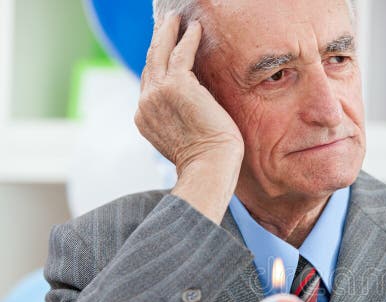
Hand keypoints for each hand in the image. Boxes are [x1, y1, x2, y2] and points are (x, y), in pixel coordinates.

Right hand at [135, 13, 243, 222]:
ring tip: (177, 18)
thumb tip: (190, 113)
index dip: (155, 62)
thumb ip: (178, 122)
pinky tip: (195, 29)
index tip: (162, 48)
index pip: (148, 82)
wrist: (210, 166)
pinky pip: (181, 54)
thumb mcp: (184, 140)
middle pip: (149, 63)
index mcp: (145, 118)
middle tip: (165, 23)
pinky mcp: (177, 86)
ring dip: (169, 32)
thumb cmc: (207, 161)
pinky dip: (188, 39)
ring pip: (160, 53)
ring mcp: (158, 93)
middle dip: (157, 41)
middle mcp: (146, 103)